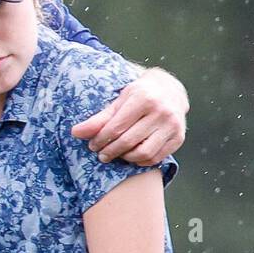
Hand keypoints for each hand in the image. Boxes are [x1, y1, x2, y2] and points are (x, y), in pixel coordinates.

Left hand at [72, 67, 187, 164]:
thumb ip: (99, 118)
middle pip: (128, 141)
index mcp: (143, 98)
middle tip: (102, 154)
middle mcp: (161, 111)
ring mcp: (172, 125)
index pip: (116, 127)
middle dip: (110, 151)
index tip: (92, 145)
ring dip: (125, 158)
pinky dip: (140, 161)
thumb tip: (75, 133)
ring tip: (117, 155)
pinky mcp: (178, 138)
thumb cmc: (139, 96)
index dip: (101, 139)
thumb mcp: (120, 101)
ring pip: (143, 152)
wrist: (171, 91)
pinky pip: (155, 157)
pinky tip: (131, 156)